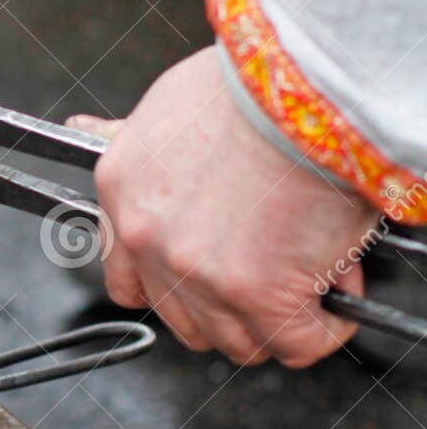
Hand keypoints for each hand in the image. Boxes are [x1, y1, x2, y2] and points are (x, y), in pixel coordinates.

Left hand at [77, 49, 376, 366]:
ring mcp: (198, 273)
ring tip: (310, 284)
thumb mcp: (165, 104)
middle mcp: (148, 238)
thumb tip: (89, 131)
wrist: (299, 88)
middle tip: (270, 284)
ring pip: (237, 341)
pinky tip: (338, 298)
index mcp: (122, 192)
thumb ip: (133, 137)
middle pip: (183, 320)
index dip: (172, 288)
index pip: (126, 276)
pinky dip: (325, 328)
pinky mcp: (258, 295)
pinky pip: (296, 343)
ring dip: (277, 323)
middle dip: (229, 312)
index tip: (203, 283)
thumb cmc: (249, 85)